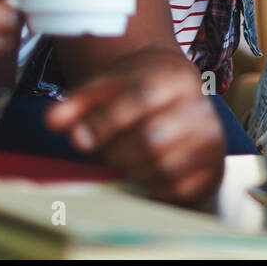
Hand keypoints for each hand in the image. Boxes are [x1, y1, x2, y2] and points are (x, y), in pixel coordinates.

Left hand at [45, 48, 224, 204]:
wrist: (179, 97)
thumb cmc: (137, 94)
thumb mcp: (107, 89)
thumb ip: (79, 104)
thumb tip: (53, 122)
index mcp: (175, 78)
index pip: (141, 99)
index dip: (107, 122)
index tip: (80, 140)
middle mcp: (200, 107)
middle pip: (151, 138)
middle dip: (117, 151)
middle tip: (107, 152)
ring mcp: (211, 138)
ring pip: (163, 166)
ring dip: (133, 170)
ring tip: (126, 160)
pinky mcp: (213, 168)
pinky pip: (177, 188)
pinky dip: (152, 186)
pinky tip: (144, 173)